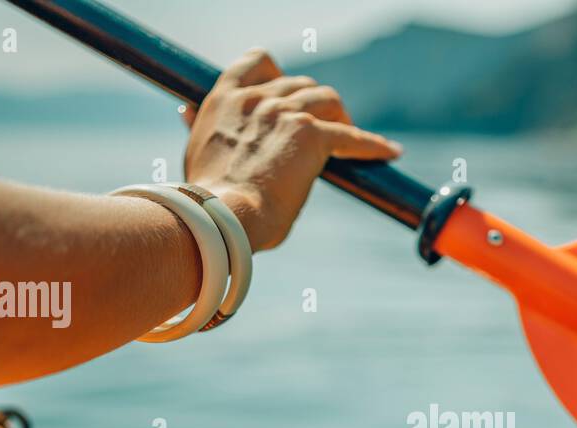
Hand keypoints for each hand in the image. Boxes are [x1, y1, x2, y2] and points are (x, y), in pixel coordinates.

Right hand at [183, 49, 401, 250]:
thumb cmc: (208, 200)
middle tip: (323, 130)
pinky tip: (390, 153)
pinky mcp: (311, 137)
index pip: (259, 62)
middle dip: (314, 105)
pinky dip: (373, 144)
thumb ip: (199, 129)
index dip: (279, 76)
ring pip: (327, 100)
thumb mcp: (196, 154)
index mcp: (226, 100)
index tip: (287, 95)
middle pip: (300, 84)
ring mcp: (285, 114)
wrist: (222, 217)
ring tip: (347, 138)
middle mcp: (257, 99)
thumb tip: (186, 113)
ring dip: (340, 117)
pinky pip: (352, 136)